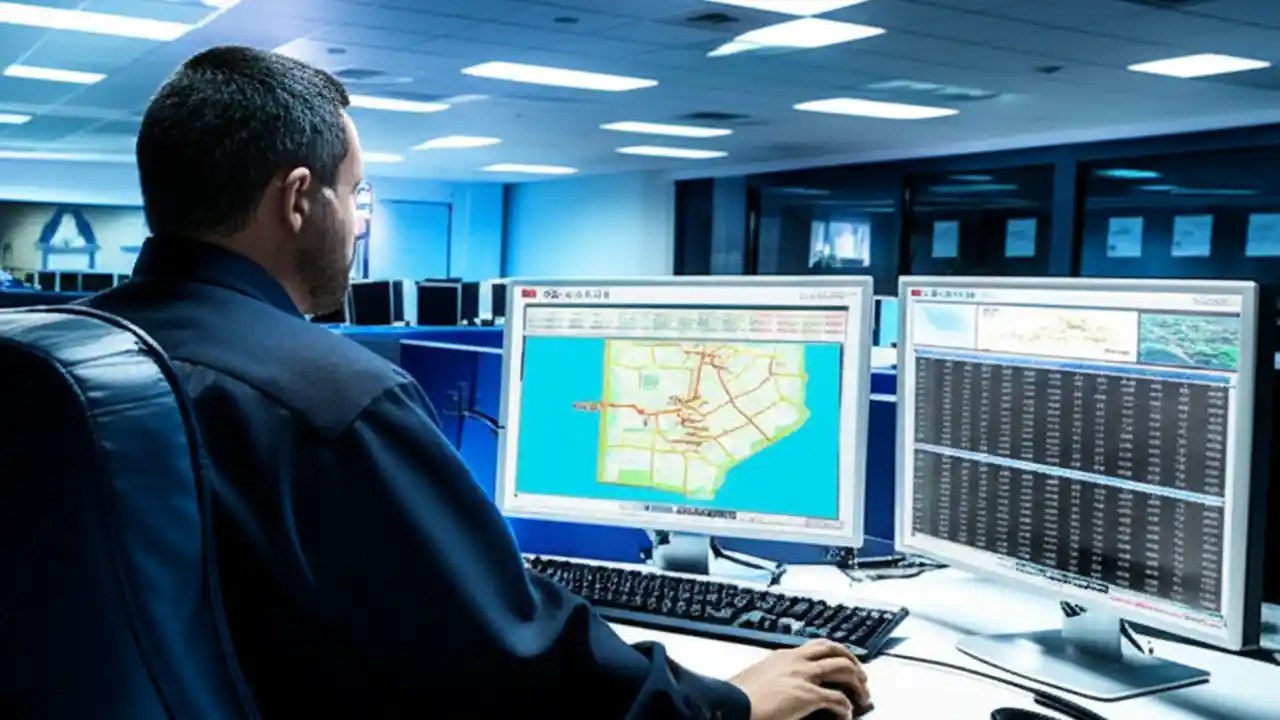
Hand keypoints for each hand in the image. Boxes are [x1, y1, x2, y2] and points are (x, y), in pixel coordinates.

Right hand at [729, 639, 869, 719]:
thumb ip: (772, 679)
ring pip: (844, 668)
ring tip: (863, 695)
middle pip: (835, 650)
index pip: (816, 646)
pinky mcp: (807, 695)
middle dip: (853, 661)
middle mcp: (795, 661)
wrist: (728, 705)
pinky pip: (839, 699)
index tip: (842, 661)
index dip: (834, 653)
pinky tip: (847, 716)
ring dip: (858, 682)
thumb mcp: (756, 680)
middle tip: (861, 675)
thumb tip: (780, 690)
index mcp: (782, 656)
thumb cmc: (737, 697)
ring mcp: (802, 676)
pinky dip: (847, 708)